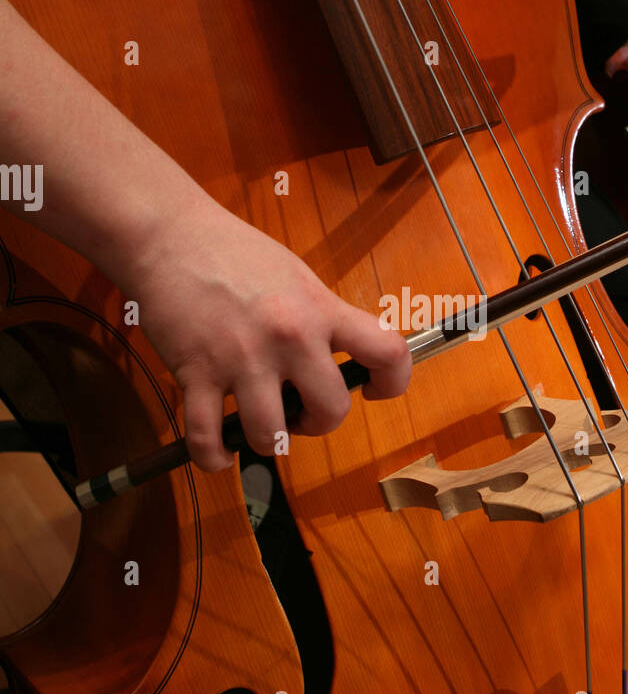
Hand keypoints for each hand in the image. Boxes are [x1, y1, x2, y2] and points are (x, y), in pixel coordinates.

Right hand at [128, 200, 411, 471]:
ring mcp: (242, 359)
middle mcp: (290, 337)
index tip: (372, 390)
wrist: (169, 236)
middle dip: (318, 423)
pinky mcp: (196, 374)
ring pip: (272, 436)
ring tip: (257, 425)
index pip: (387, 352)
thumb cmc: (233, 253)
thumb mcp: (295, 276)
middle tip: (299, 412)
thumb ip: (319, 318)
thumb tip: (334, 362)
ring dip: (268, 441)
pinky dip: (213, 457)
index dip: (393, 383)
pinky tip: (218, 451)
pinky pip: (208, 439)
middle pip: (331, 412)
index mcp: (320, 309)